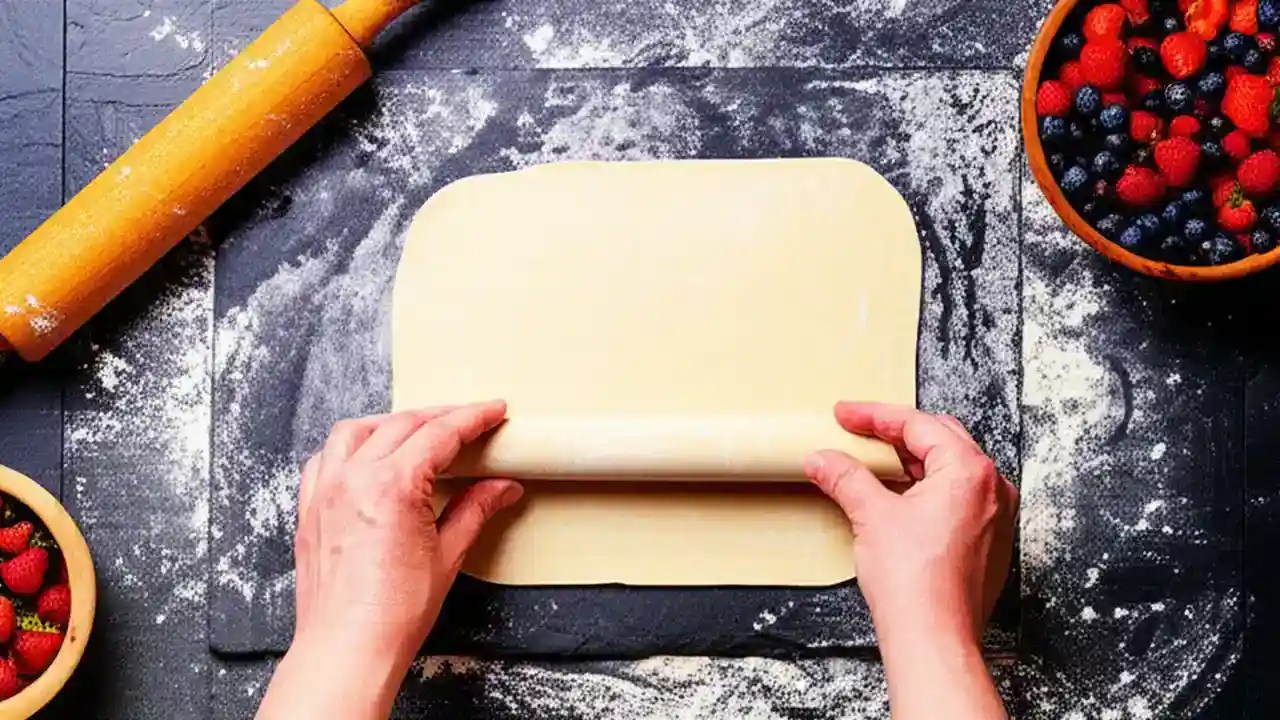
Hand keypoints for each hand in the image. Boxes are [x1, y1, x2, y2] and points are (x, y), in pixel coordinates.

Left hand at [257, 401, 522, 719]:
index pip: (440, 433)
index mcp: (392, 486)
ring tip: (417, 431)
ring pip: (356, 431)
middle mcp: (353, 479)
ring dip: (391, 424)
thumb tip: (501, 488)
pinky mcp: (309, 509)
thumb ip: (475, 510)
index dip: (473, 418)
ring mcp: (326, 491)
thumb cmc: (393, 614)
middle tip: (468, 422)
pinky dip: (349, 447)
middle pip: (402, 424)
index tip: (492, 412)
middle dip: (440, 417)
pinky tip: (366, 456)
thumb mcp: (448, 555)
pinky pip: (325, 458)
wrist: (348, 648)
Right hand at [804, 402, 1016, 719]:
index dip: (875, 415)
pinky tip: (897, 497)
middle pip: (940, 440)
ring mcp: (994, 517)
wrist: (934, 639)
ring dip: (911, 461)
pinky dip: (926, 488)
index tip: (846, 415)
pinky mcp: (988, 542)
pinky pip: (957, 498)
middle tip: (858, 431)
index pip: (918, 424)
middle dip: (896, 433)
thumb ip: (846, 478)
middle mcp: (991, 489)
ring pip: (950, 470)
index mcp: (969, 471)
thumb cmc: (914, 583)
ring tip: (874, 462)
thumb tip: (824, 460)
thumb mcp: (871, 516)